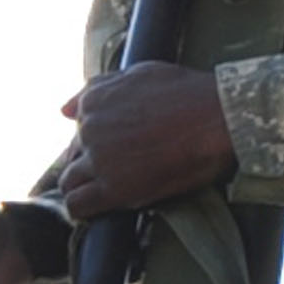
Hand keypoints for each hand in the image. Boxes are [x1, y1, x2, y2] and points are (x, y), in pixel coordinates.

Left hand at [54, 66, 234, 217]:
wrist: (216, 118)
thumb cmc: (188, 93)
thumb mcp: (141, 74)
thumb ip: (102, 87)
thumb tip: (66, 109)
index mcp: (94, 101)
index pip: (77, 130)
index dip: (94, 143)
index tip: (114, 150)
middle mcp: (89, 129)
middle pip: (72, 156)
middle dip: (87, 165)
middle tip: (114, 173)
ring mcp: (100, 160)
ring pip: (69, 182)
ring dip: (83, 187)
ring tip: (105, 192)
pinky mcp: (114, 188)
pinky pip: (77, 206)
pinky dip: (83, 209)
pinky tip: (99, 208)